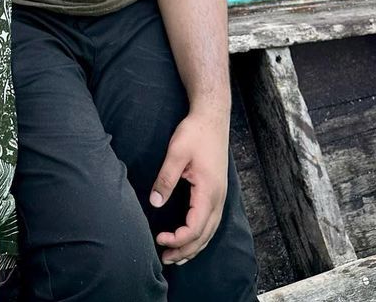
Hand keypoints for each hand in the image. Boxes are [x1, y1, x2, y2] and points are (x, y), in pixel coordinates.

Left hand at [149, 108, 228, 265]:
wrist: (212, 117)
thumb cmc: (195, 132)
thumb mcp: (177, 152)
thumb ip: (166, 178)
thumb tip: (155, 202)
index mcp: (209, 191)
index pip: (195, 228)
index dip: (177, 239)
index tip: (159, 238)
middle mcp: (218, 198)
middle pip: (204, 237)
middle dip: (184, 251)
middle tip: (164, 258)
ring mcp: (220, 196)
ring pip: (209, 232)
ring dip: (193, 247)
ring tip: (175, 256)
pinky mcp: (217, 192)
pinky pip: (211, 223)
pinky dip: (200, 237)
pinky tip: (189, 239)